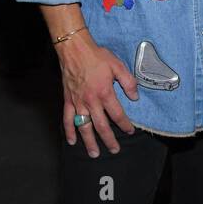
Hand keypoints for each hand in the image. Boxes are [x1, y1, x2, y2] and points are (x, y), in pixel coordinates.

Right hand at [58, 37, 139, 156]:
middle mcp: (91, 101)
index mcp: (105, 94)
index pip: (117, 115)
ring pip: (84, 127)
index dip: (125, 125)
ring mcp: (78, 102)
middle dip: (109, 140)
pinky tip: (72, 141)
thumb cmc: (96, 56)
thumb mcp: (118, 66)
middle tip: (115, 150)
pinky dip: (69, 131)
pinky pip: (68, 119)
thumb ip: (128, 82)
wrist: (74, 50)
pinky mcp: (68, 100)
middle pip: (101, 126)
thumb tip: (135, 97)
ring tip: (94, 153)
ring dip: (89, 142)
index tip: (130, 131)